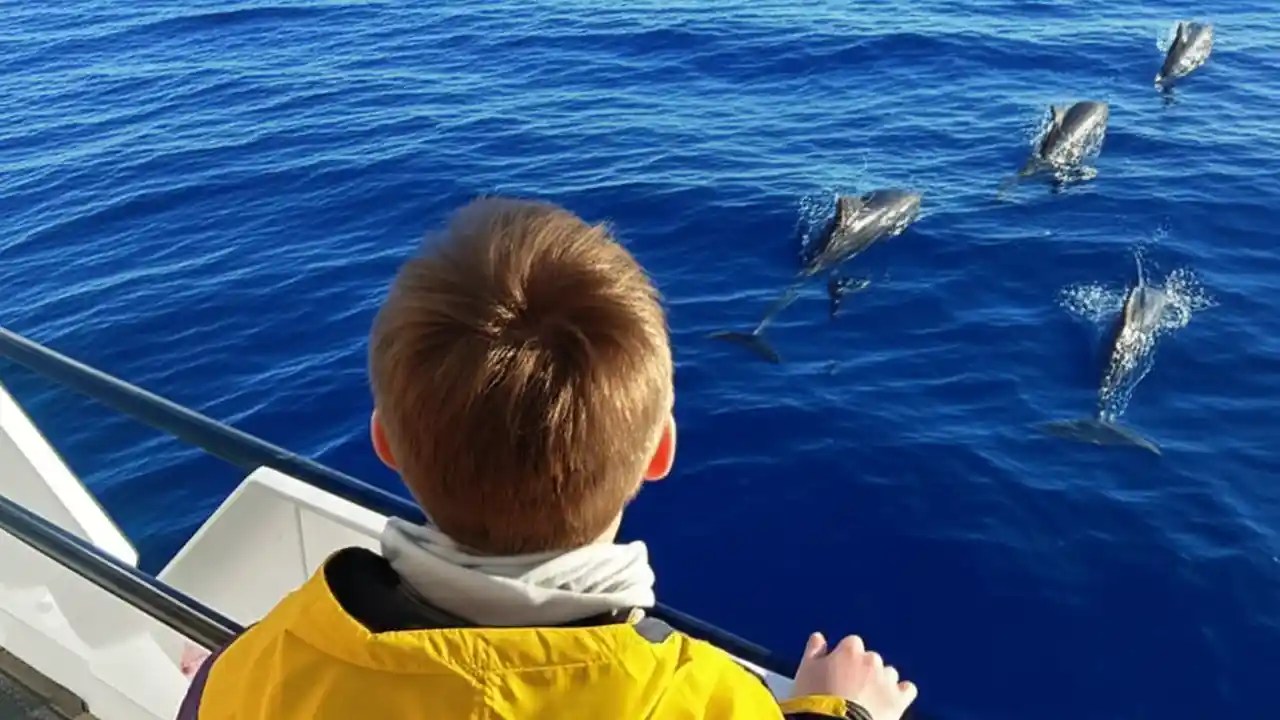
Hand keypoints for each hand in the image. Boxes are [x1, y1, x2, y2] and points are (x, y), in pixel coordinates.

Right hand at [791, 633, 917, 719]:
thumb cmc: (815, 699)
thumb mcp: (805, 671)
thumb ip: (814, 651)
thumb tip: (818, 638)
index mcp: (850, 650)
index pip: (851, 644)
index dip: (844, 658)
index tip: (836, 672)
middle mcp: (872, 660)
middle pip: (870, 660)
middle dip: (863, 671)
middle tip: (849, 690)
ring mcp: (887, 680)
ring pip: (888, 674)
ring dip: (881, 683)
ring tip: (867, 700)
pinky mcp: (898, 700)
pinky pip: (907, 690)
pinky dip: (901, 693)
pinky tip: (891, 702)